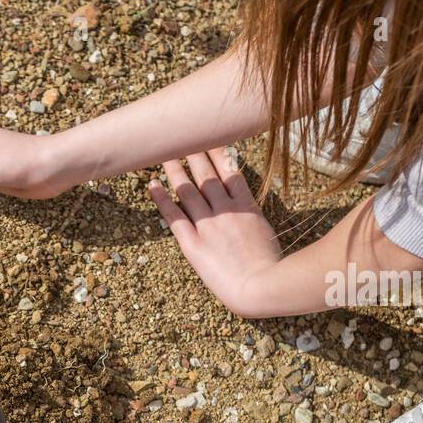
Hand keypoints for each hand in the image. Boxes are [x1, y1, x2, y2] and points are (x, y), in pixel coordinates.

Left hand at [148, 148, 282, 315]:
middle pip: (207, 175)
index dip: (218, 153)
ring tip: (164, 153)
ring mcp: (209, 225)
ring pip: (188, 190)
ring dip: (175, 170)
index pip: (230, 172)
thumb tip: (244, 211)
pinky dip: (162, 199)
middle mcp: (226, 211)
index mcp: (247, 207)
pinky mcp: (193, 243)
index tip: (210, 138)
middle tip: (183, 135)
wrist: (260, 288)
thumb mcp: (267, 235)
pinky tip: (152, 184)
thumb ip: (253, 220)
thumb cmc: (270, 268)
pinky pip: (174, 215)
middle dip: (194, 153)